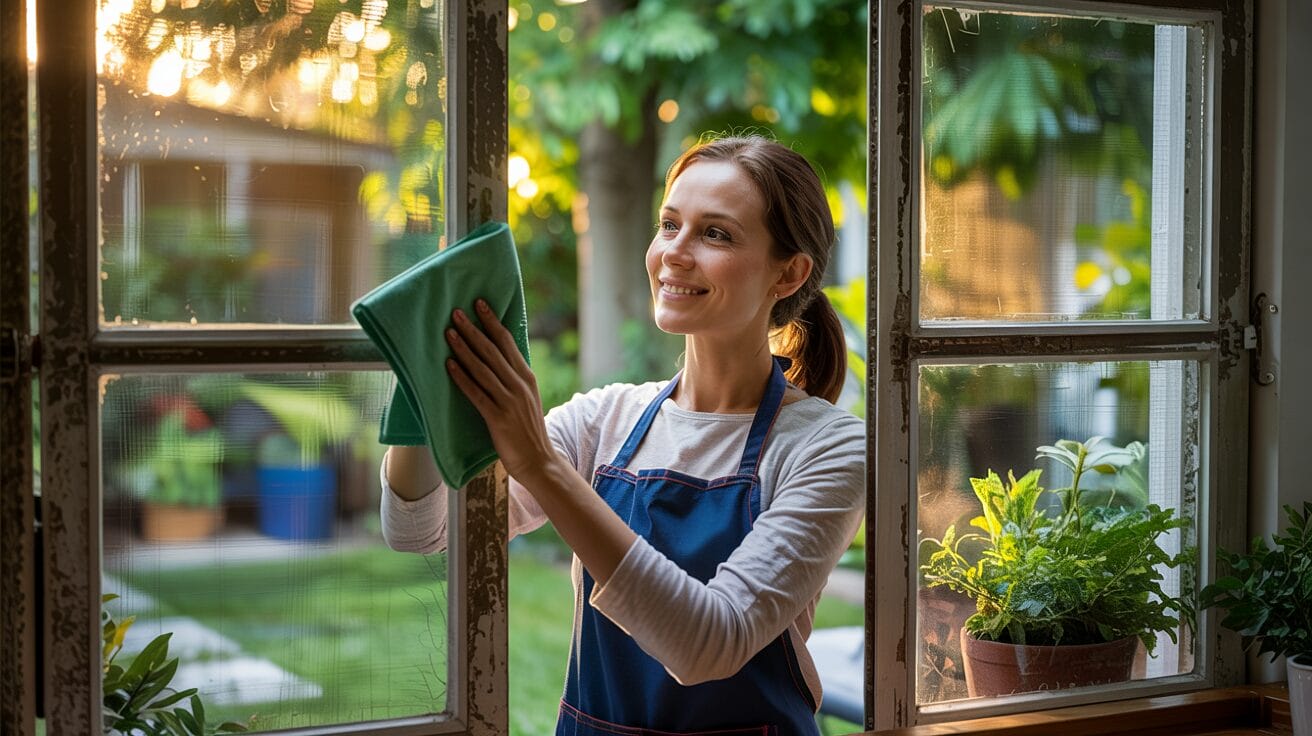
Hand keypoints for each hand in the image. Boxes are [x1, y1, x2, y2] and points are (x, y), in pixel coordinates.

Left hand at [445, 299, 557, 483]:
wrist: (539, 460)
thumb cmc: (528, 429)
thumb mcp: (526, 397)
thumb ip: (513, 378)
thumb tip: (496, 359)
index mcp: (527, 376)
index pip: (508, 342)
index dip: (492, 322)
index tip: (480, 304)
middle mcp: (519, 384)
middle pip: (493, 351)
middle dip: (473, 329)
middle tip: (456, 312)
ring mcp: (509, 401)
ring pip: (483, 368)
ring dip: (464, 349)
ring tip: (449, 332)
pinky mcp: (498, 417)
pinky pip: (476, 393)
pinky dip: (462, 378)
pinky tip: (449, 365)